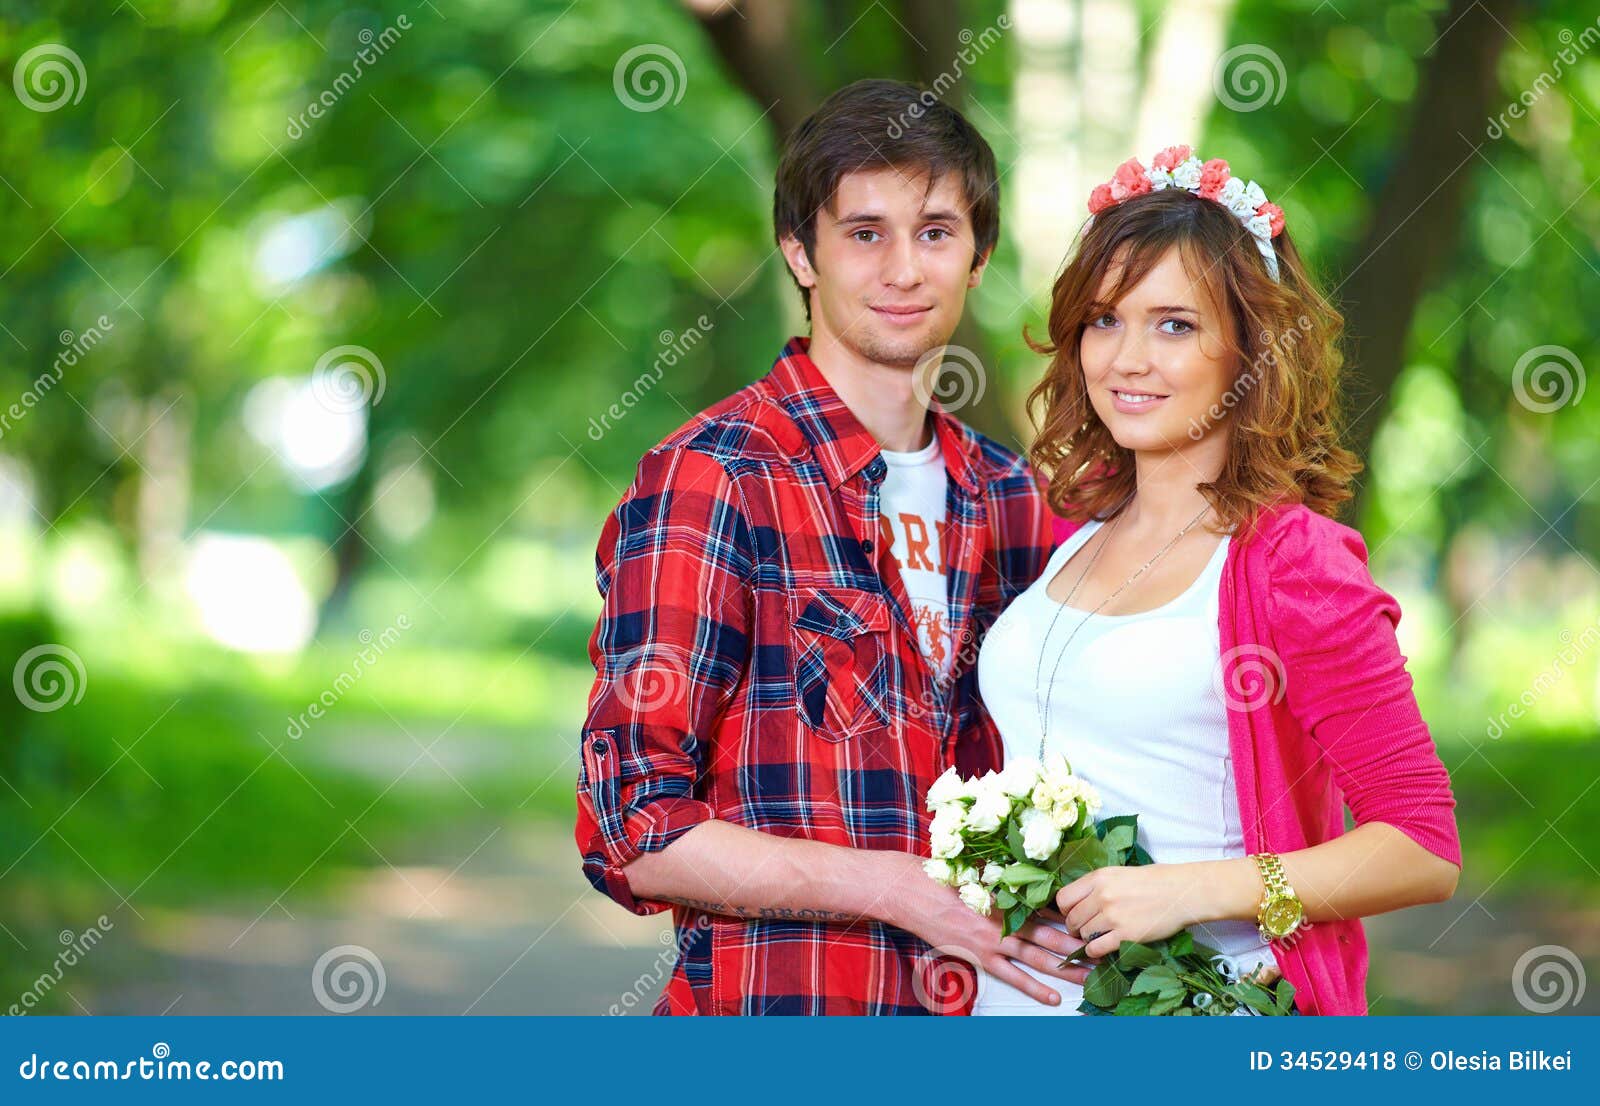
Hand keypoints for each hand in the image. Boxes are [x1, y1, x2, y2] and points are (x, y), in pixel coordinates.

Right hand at [880, 854, 1091, 1007]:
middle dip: (1079, 947)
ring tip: (1090, 979)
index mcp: (1008, 897)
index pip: (1050, 909)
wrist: (913, 891)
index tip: (1095, 922)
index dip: (1074, 918)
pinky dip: (1034, 987)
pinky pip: (1013, 976)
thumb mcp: (980, 873)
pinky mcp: (981, 956)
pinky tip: (1053, 998)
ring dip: (1066, 969)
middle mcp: (1006, 920)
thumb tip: (1032, 880)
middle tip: (1105, 955)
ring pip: (1038, 958)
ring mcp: (994, 941)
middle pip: (1052, 937)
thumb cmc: (944, 877)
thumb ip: (1006, 879)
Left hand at [1054, 864, 1207, 958]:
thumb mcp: (1119, 873)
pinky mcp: (1126, 935)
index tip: (1073, 914)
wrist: (1182, 892)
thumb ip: (1098, 885)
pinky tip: (1101, 950)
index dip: (1065, 910)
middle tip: (1084, 930)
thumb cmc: (1154, 880)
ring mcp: (1113, 916)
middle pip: (1072, 919)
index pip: (1063, 898)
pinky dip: (1095, 952)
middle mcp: (1101, 895)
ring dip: (1088, 939)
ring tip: (1098, 937)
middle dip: (1075, 927)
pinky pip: (1096, 948)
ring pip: (1084, 934)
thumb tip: (1080, 900)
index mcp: (1098, 877)